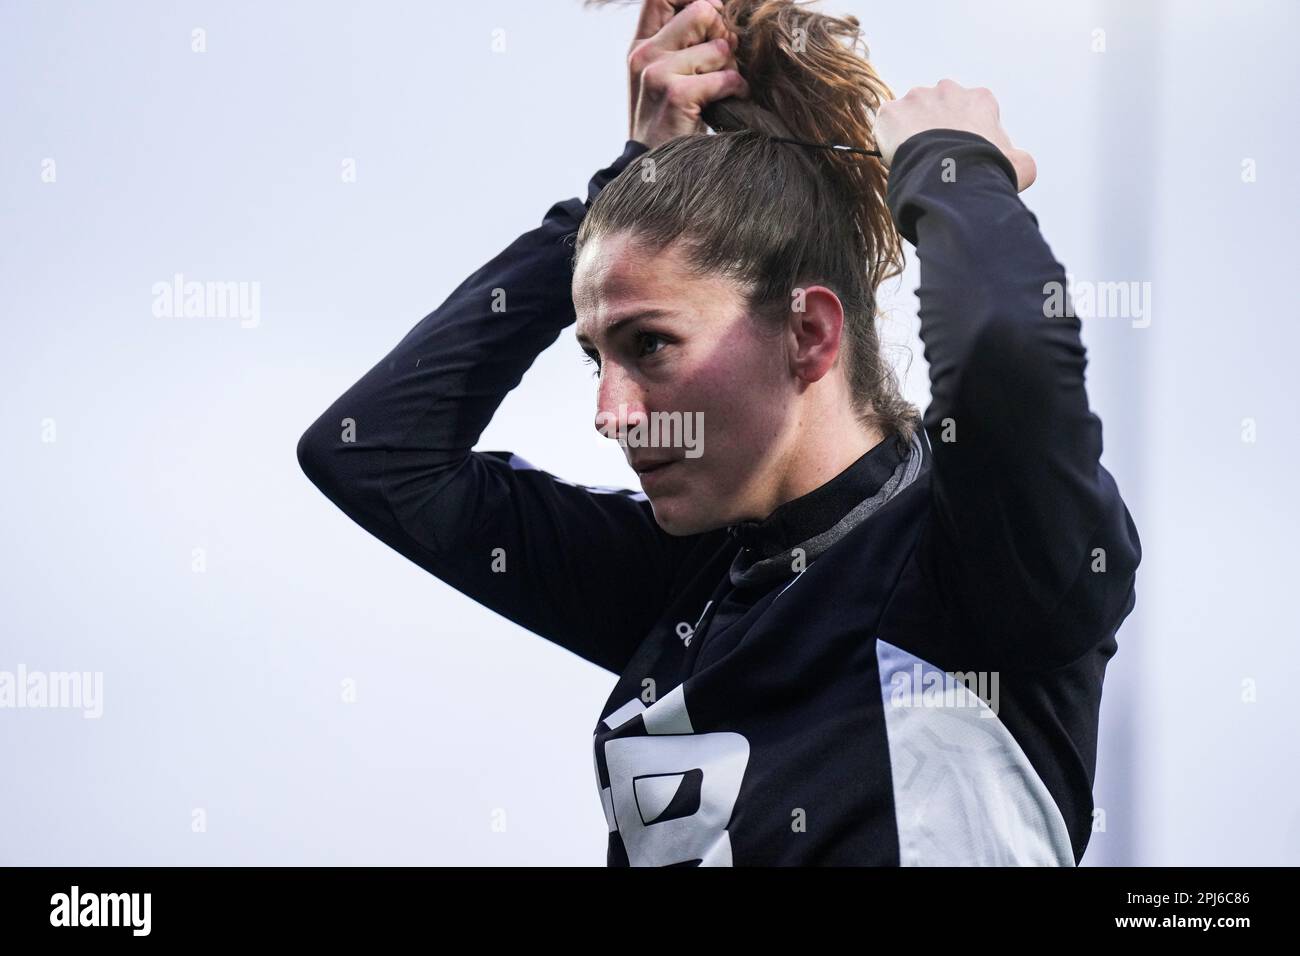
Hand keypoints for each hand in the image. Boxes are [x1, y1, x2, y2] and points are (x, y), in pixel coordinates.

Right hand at [628, 0, 748, 149]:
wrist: (652, 170)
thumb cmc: (668, 125)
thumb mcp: (664, 79)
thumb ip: (681, 45)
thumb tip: (720, 14)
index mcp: (640, 45)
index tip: (712, 22)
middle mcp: (644, 54)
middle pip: (701, 10)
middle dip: (723, 35)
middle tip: (724, 63)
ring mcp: (657, 73)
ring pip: (719, 46)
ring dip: (731, 68)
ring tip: (723, 90)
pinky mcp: (676, 94)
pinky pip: (726, 76)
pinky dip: (737, 89)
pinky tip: (730, 102)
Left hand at [875, 79, 1036, 191]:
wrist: (953, 176)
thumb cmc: (988, 171)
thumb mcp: (1019, 165)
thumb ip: (1019, 159)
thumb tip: (1020, 164)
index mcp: (980, 99)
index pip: (969, 113)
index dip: (963, 136)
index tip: (959, 155)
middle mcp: (948, 90)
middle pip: (937, 110)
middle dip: (934, 129)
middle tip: (934, 158)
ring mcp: (917, 97)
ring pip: (910, 116)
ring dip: (910, 134)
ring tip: (915, 161)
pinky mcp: (891, 111)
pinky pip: (886, 126)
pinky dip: (888, 141)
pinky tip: (897, 159)